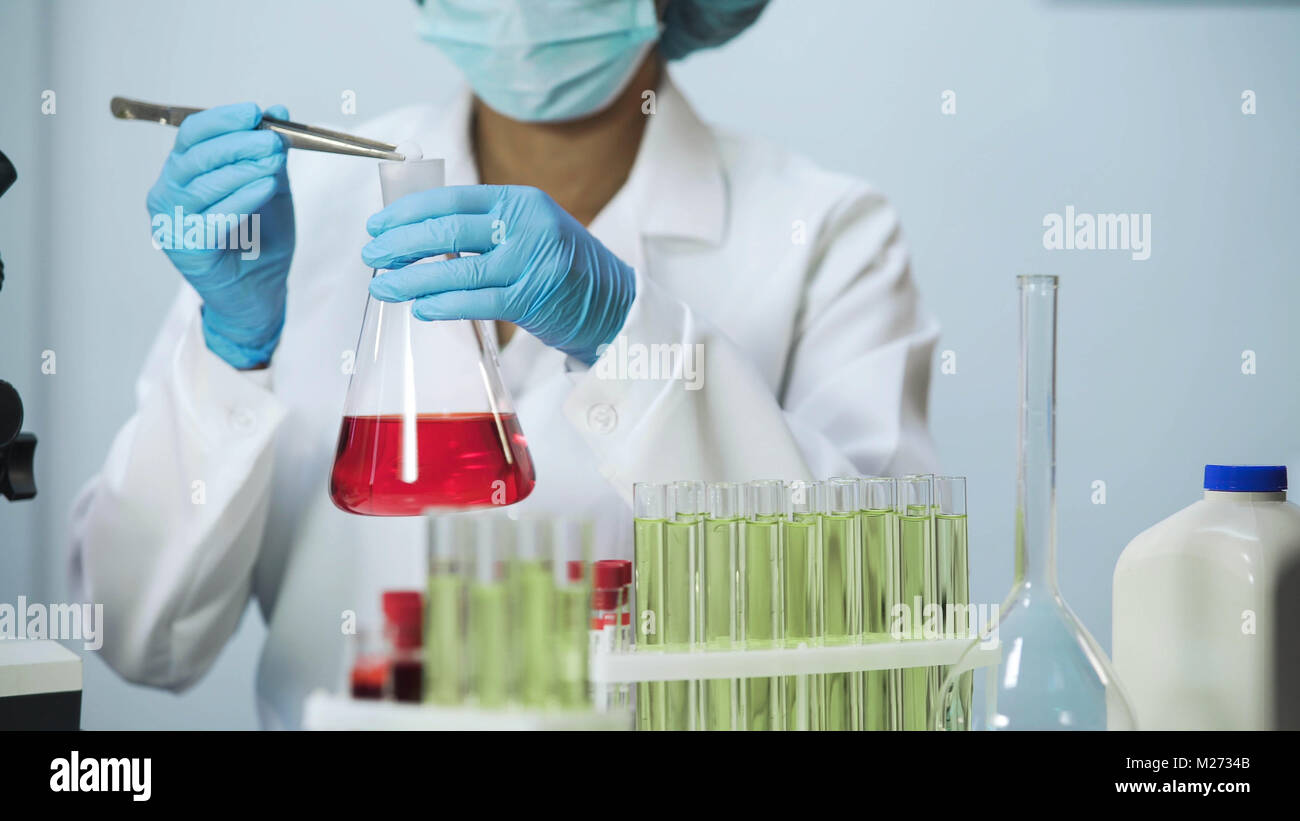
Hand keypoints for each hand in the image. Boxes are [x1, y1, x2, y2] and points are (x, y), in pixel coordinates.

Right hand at [146, 102, 294, 369]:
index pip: (192, 134)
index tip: (256, 111)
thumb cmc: (261, 241)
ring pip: (202, 184)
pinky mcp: (186, 249)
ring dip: (241, 167)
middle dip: (237, 143)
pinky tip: (265, 186)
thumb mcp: (269, 188)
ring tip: (273, 159)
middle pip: (196, 157)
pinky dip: (241, 198)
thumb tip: (279, 112)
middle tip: (272, 139)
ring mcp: (172, 223)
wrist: (260, 293)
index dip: (223, 119)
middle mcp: (167, 195)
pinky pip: (213, 217)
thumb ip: (269, 154)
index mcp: (181, 174)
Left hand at [361, 185, 633, 363]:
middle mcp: (527, 224)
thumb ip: (486, 228)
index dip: (408, 211)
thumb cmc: (565, 270)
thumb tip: (420, 234)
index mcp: (522, 200)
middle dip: (401, 243)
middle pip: (448, 229)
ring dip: (411, 278)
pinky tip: (420, 307)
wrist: (615, 305)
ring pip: (456, 269)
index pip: (453, 198)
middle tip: (372, 255)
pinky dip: (442, 305)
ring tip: (383, 286)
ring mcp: (531, 261)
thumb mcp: (530, 232)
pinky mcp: (532, 298)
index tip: (378, 224)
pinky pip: (475, 301)